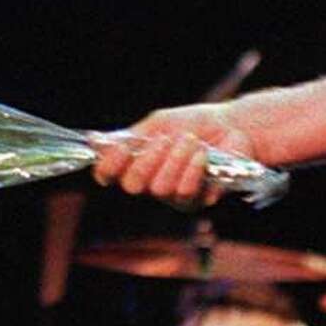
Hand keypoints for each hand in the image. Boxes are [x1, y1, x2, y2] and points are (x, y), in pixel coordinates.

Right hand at [92, 102, 258, 204]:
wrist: (233, 127)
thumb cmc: (194, 124)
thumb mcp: (158, 124)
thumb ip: (130, 137)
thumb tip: (92, 141)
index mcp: (136, 163)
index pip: (108, 175)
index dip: (108, 165)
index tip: (122, 147)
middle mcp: (150, 183)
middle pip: (131, 186)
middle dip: (146, 161)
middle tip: (164, 141)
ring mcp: (172, 196)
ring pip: (159, 188)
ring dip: (174, 160)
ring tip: (190, 140)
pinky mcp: (197, 201)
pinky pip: (185, 191)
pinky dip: (193, 168)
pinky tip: (202, 153)